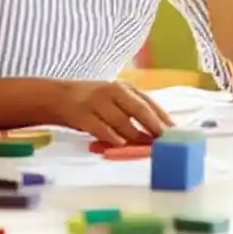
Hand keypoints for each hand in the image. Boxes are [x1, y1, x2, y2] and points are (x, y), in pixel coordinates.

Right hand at [52, 80, 174, 145]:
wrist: (58, 96)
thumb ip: (132, 110)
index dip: (162, 117)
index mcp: (124, 88)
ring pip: (121, 120)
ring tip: (146, 146)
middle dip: (153, 125)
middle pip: (138, 109)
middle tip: (164, 140)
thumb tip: (158, 129)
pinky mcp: (82, 114)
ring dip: (135, 135)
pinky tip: (120, 144)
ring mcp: (97, 101)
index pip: (148, 102)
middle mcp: (112, 91)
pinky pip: (100, 127)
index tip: (175, 130)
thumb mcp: (114, 99)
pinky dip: (111, 136)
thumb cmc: (93, 102)